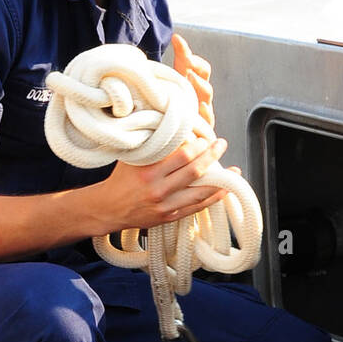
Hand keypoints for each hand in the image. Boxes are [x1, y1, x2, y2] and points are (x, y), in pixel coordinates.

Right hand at [87, 134, 229, 232]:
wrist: (108, 208)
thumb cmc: (120, 179)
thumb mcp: (131, 157)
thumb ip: (152, 144)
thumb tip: (172, 125)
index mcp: (149, 172)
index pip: (182, 155)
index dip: (199, 145)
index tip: (206, 137)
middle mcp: (158, 189)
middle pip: (194, 171)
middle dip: (212, 156)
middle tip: (221, 144)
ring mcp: (165, 205)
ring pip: (200, 192)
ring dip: (220, 180)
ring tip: (233, 170)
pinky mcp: (170, 216)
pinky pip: (197, 207)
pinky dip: (213, 198)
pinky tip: (225, 190)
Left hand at [172, 33, 213, 129]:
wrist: (176, 135)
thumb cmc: (175, 106)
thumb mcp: (174, 81)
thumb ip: (180, 58)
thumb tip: (177, 37)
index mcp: (195, 83)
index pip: (201, 67)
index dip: (193, 57)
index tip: (179, 45)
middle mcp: (201, 96)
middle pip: (204, 79)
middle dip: (197, 69)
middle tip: (187, 63)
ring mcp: (203, 111)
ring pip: (206, 97)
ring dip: (200, 87)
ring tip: (192, 79)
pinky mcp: (202, 128)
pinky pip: (207, 120)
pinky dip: (205, 113)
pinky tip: (201, 108)